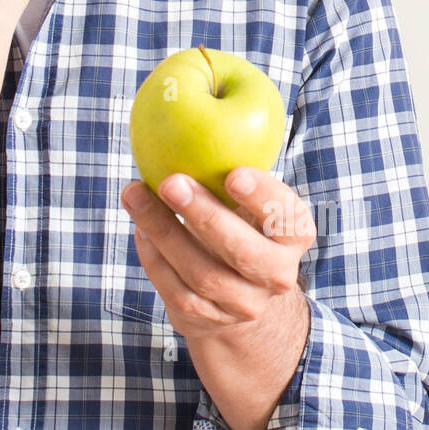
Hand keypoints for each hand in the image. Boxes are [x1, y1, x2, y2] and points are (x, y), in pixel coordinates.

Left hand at [119, 167, 315, 339]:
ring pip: (202, 272)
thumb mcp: (251, 202)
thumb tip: (198, 111)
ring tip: (135, 195)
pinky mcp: (206, 318)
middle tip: (171, 182)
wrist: (237, 298)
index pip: (288, 218)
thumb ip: (235, 171)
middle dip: (205, 216)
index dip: (263, 197)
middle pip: (243, 252)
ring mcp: (242, 303)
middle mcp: (276, 274)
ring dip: (163, 230)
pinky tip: (141, 227)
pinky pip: (174, 288)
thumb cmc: (240, 226)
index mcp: (293, 237)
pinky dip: (153, 255)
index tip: (233, 174)